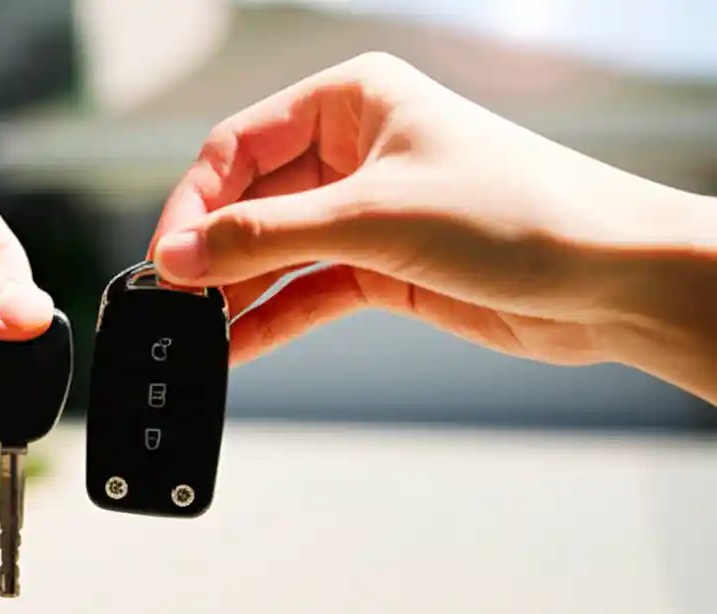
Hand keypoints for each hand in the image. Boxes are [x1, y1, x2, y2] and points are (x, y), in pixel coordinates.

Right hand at [150, 53, 716, 399]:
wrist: (612, 279)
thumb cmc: (521, 213)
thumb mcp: (373, 217)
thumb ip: (267, 237)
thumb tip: (180, 255)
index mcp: (351, 100)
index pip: (238, 147)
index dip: (195, 203)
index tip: (167, 257)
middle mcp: (353, 150)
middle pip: (250, 201)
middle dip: (213, 253)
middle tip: (174, 302)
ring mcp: (365, 210)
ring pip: (275, 251)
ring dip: (238, 292)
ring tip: (197, 334)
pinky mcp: (382, 265)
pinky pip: (307, 290)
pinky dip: (273, 318)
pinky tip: (238, 347)